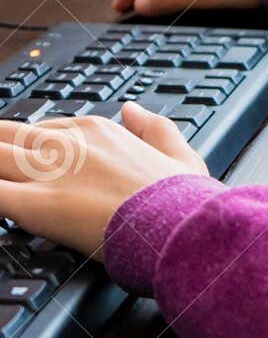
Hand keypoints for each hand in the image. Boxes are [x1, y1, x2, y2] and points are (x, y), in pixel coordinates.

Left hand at [0, 105, 207, 256]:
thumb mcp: (181, 154)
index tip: (22, 162)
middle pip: (4, 135)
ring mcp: (49, 172)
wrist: (180, 228)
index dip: (27, 148)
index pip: (42, 130)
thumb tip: (133, 108)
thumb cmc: (181, 200)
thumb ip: (154, 127)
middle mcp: (68, 145)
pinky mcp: (36, 204)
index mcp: (98, 131)